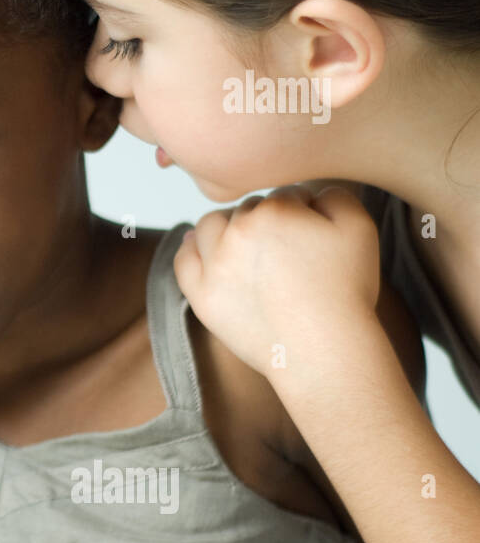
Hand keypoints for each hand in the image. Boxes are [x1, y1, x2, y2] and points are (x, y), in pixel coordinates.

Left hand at [173, 185, 380, 376]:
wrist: (324, 350)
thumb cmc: (344, 292)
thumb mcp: (359, 228)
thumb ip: (334, 196)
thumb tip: (310, 193)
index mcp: (274, 211)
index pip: (285, 196)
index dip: (301, 211)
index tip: (311, 233)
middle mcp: (236, 233)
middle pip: (247, 210)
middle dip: (265, 220)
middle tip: (284, 245)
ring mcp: (214, 265)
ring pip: (210, 226)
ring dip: (225, 227)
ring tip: (244, 244)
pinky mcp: (202, 296)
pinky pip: (183, 260)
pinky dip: (191, 250)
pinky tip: (204, 250)